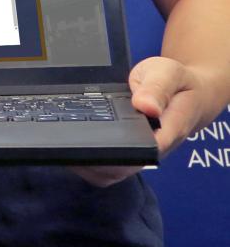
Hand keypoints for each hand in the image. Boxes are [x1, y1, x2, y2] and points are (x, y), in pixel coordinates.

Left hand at [71, 55, 203, 186]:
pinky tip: (68, 144)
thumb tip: (145, 106)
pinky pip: (106, 165)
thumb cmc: (177, 82)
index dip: (113, 152)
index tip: (86, 142)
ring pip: (110, 172)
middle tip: (63, 141)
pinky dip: (85, 158)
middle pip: (121, 168)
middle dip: (91, 160)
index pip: (142, 151)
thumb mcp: (167, 73)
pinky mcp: (128, 153)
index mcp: (167, 131)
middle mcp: (153, 149)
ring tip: (60, 144)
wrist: (186, 92)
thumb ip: (157, 88)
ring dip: (86, 163)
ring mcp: (140, 154)